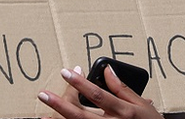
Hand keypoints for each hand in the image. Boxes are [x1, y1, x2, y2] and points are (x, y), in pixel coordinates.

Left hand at [38, 65, 161, 118]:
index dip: (81, 83)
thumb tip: (107, 70)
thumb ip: (123, 88)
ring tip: (43, 114)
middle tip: (43, 94)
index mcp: (123, 112)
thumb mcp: (142, 105)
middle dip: (60, 105)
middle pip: (82, 116)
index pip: (98, 95)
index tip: (66, 72)